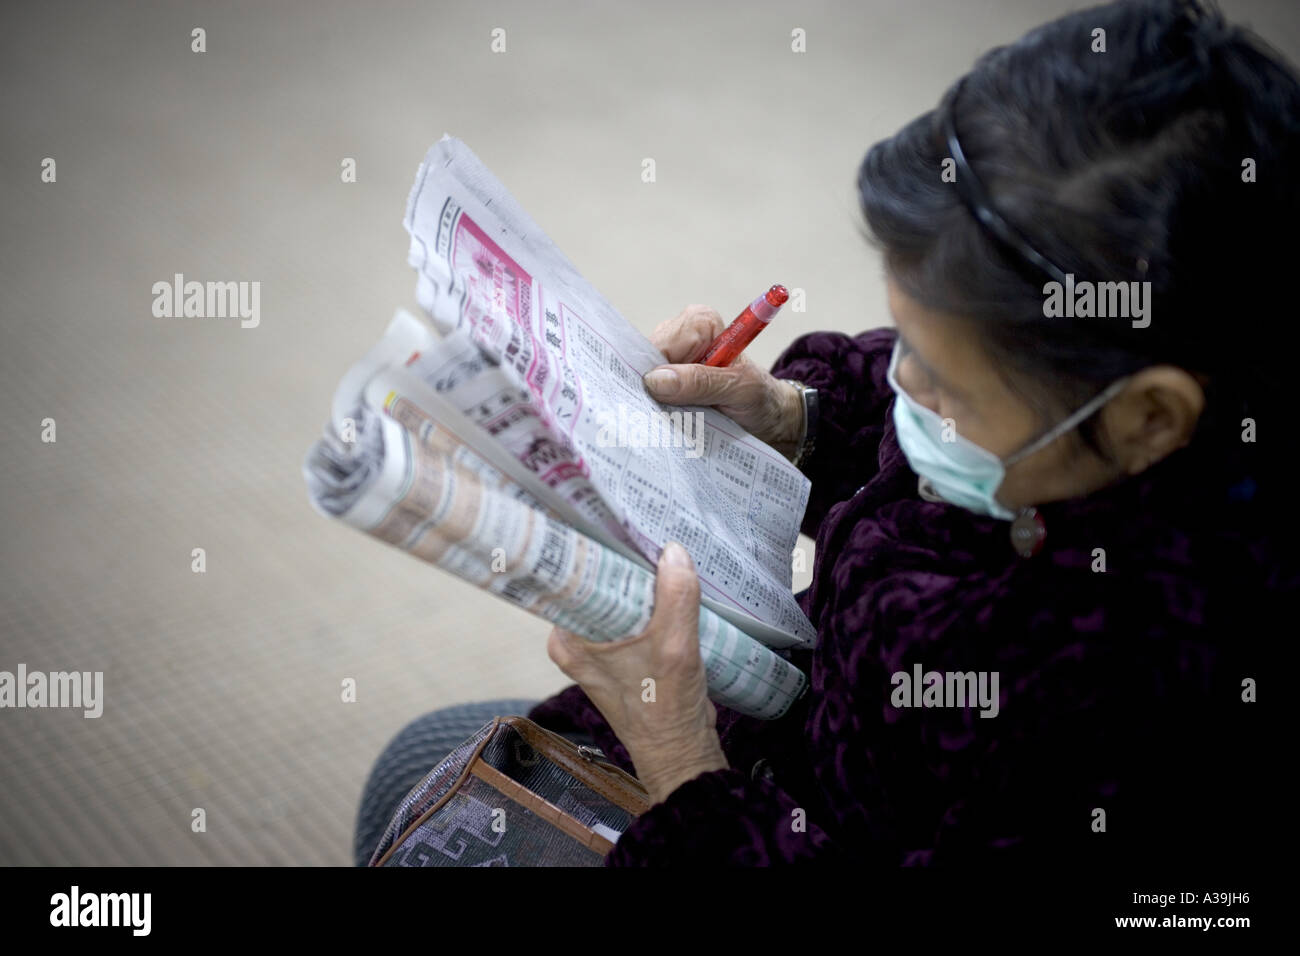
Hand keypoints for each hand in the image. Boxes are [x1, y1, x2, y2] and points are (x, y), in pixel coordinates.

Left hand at [545, 541, 728, 803]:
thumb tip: (673, 552)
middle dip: (619, 561)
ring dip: (639, 582)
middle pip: (595, 585)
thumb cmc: (664, 707)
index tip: (603, 519)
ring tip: (656, 550)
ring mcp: (599, 649)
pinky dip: (651, 601)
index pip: (568, 579)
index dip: (586, 549)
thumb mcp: (675, 646)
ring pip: (617, 598)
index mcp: (570, 639)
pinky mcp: (623, 654)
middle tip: (638, 528)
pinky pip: (634, 614)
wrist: (681, 751)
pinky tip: (670, 583)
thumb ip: (675, 597)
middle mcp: (577, 641)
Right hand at [643, 304, 805, 458]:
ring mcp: (670, 358)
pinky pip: (649, 393)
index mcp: (700, 323)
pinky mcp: (666, 380)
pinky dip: (657, 409)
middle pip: (647, 361)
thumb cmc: (760, 398)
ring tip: (675, 419)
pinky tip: (668, 420)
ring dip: (656, 403)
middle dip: (655, 390)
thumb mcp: (740, 391)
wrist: (769, 420)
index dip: (657, 373)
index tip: (661, 399)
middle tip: (670, 414)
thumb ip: (702, 383)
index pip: (662, 345)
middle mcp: (681, 334)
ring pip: (644, 379)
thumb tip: (656, 380)